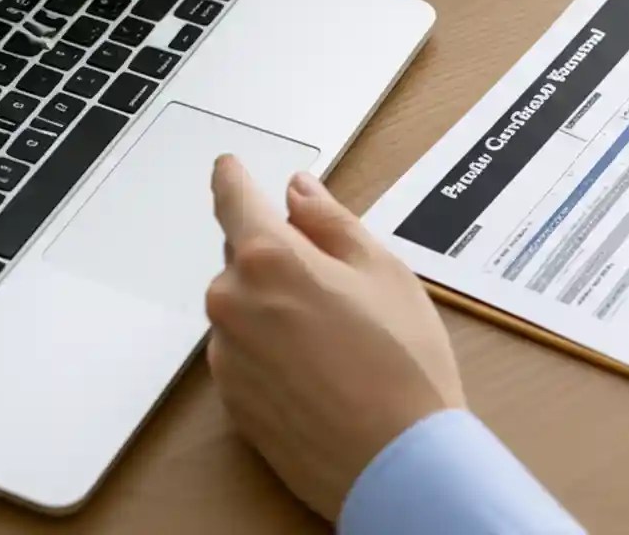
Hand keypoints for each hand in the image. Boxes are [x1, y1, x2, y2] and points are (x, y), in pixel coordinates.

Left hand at [205, 155, 464, 519]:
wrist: (396, 461)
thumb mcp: (383, 272)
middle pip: (243, 257)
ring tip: (340, 339)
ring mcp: (226, 355)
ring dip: (277, 307)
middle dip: (280, 258)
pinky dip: (274, 349)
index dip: (232, 178)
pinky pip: (245, 352)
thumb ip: (332, 223)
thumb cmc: (403, 363)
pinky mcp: (231, 399)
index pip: (235, 200)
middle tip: (339, 284)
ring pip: (245, 308)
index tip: (228, 166)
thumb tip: (299, 191)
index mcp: (270, 259)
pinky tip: (323, 370)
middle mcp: (232, 302)